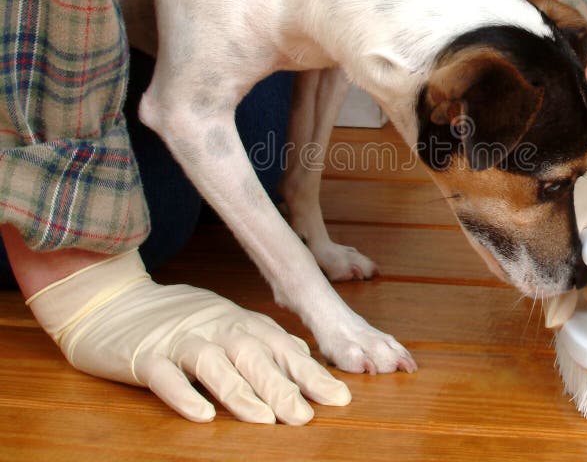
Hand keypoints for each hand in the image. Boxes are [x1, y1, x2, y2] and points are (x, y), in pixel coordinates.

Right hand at [27, 251, 350, 423]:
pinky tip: (201, 416)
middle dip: (282, 385)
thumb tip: (304, 359)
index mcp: (239, 322)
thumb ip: (263, 342)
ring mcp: (180, 339)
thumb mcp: (227, 323)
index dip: (310, 373)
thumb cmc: (178, 318)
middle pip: (253, 354)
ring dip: (241, 392)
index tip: (338, 398)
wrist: (113, 302)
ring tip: (265, 420)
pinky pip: (164, 375)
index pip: (282, 347)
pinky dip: (183, 395)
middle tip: (305, 417)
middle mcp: (216, 327)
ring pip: (214, 364)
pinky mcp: (145, 356)